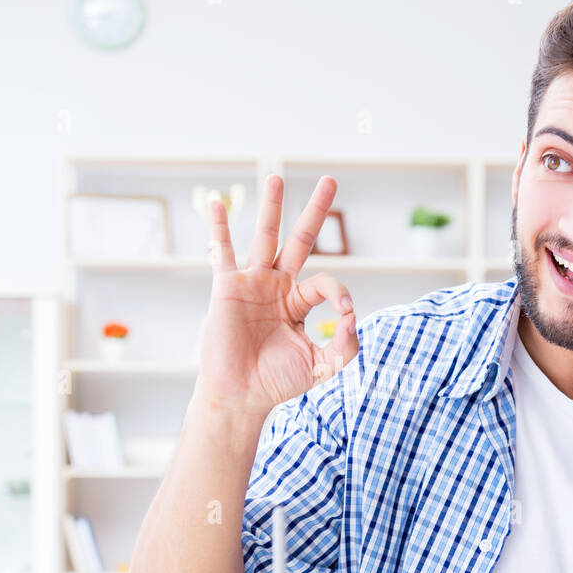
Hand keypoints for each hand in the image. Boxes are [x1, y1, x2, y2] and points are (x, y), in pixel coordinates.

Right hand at [195, 174, 358, 419]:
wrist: (241, 396)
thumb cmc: (276, 383)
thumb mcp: (322, 367)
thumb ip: (345, 345)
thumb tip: (353, 316)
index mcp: (298, 303)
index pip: (325, 282)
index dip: (339, 292)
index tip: (345, 311)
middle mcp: (277, 287)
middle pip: (299, 240)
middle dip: (315, 212)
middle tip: (330, 180)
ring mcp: (252, 284)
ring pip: (265, 238)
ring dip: (271, 207)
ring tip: (275, 177)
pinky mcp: (227, 288)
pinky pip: (223, 253)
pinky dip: (219, 228)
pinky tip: (219, 203)